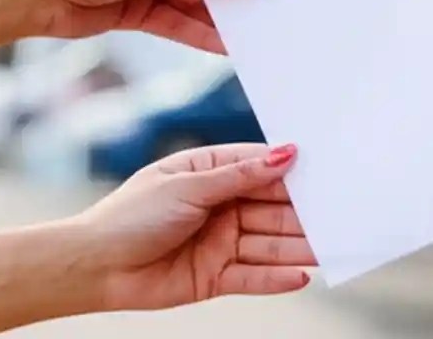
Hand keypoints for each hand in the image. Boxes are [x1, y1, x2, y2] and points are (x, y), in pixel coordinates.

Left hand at [74, 143, 315, 310]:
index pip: (260, 169)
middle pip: (271, 209)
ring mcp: (220, 242)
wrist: (94, 266)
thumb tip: (284, 154)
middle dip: (302, 213)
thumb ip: (239, 176)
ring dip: (297, 247)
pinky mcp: (216, 277)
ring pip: (268, 244)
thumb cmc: (130, 215)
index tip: (325, 172)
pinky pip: (254, 276)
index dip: (290, 171)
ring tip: (330, 247)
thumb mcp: (187, 185)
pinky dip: (278, 278)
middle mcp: (220, 207)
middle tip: (338, 214)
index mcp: (210, 175)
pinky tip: (303, 275)